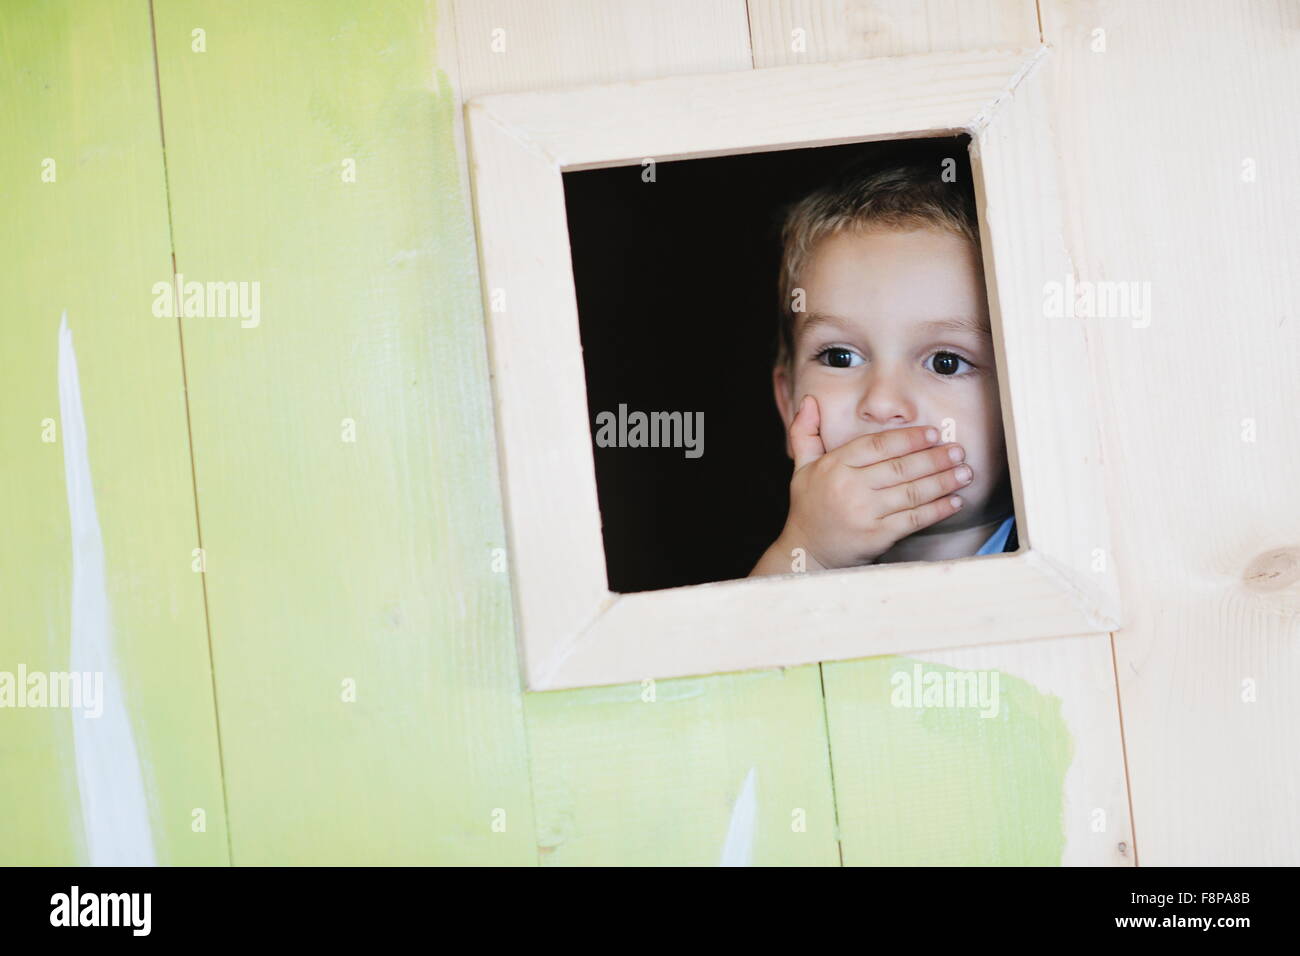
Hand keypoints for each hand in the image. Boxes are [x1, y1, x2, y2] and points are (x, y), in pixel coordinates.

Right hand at [767, 395, 972, 570]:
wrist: (807, 552)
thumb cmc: (809, 507)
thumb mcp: (801, 467)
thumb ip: (804, 432)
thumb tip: (810, 400)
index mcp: (835, 466)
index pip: (877, 445)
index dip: (908, 438)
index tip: (933, 434)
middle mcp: (849, 487)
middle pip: (900, 467)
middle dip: (934, 458)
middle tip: (957, 451)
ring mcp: (864, 513)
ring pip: (912, 492)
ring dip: (943, 481)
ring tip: (965, 472)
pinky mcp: (877, 536)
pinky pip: (913, 519)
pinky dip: (937, 510)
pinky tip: (955, 501)